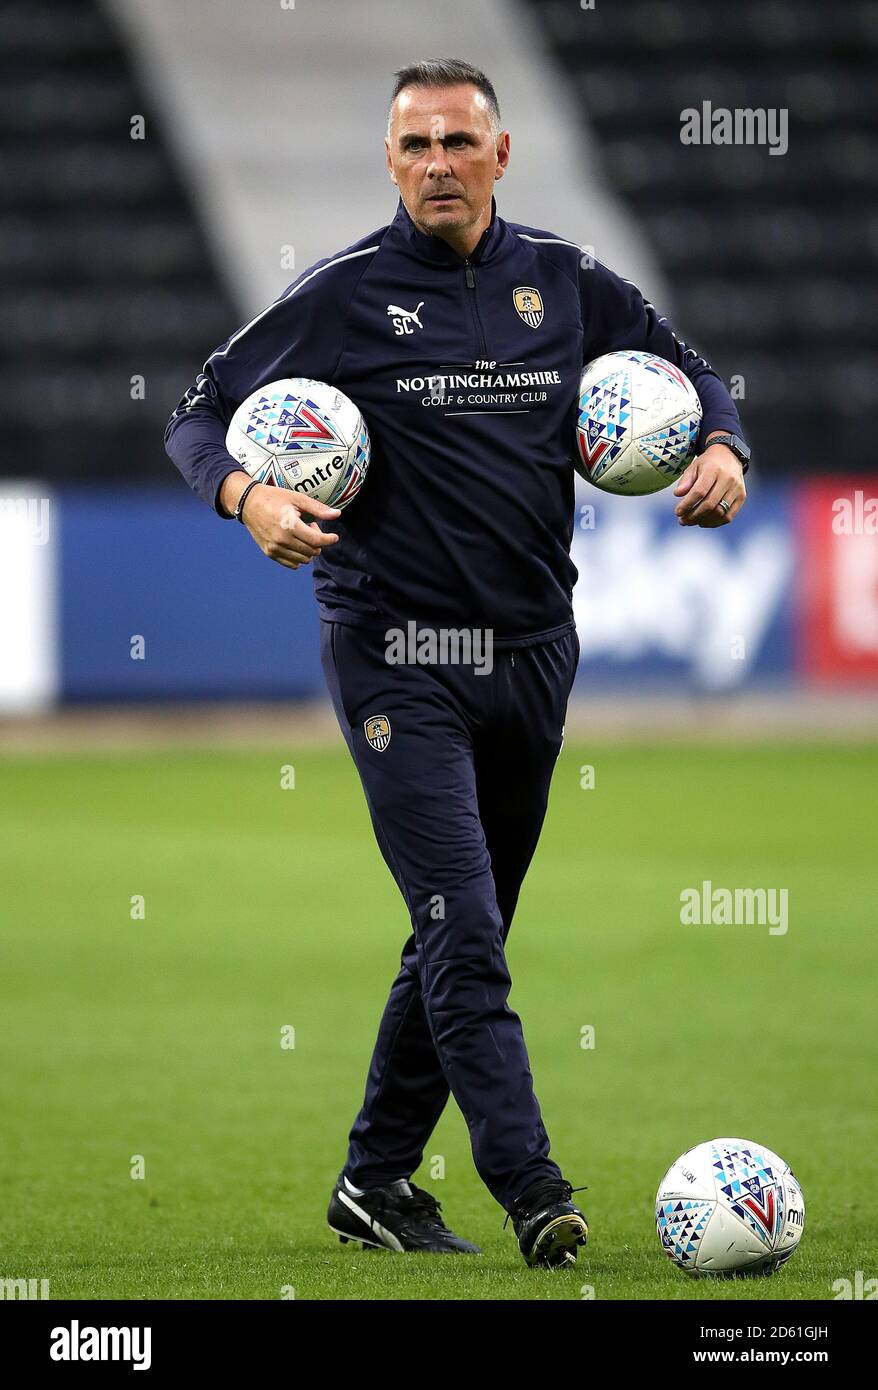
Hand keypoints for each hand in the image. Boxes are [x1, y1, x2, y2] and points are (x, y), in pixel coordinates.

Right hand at [219, 472, 340, 568]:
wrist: (249, 503)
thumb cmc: (275, 498)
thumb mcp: (297, 498)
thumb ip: (318, 508)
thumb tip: (337, 514)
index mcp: (290, 525)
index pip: (316, 541)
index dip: (329, 539)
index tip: (334, 537)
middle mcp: (281, 539)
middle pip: (312, 551)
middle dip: (317, 541)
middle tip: (310, 527)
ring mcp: (274, 548)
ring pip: (303, 560)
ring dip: (308, 550)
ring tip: (301, 535)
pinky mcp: (269, 553)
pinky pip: (292, 564)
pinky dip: (299, 557)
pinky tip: (295, 543)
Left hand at [673, 440, 746, 526]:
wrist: (729, 456)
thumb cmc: (708, 464)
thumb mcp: (693, 467)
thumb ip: (685, 481)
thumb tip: (678, 494)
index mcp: (713, 469)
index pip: (699, 491)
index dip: (687, 504)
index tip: (677, 512)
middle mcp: (728, 479)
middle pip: (709, 504)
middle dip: (693, 516)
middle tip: (682, 520)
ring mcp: (737, 489)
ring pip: (719, 512)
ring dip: (703, 521)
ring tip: (691, 522)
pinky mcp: (742, 497)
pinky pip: (728, 516)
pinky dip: (715, 523)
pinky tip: (704, 522)